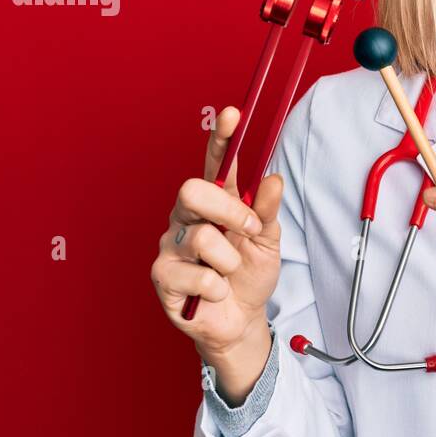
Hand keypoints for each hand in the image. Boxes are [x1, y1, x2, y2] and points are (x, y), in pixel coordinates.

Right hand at [151, 105, 283, 364]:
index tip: (232, 115)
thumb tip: (273, 180)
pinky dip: (218, 287)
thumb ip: (268, 211)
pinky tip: (215, 292)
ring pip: (201, 237)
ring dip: (230, 260)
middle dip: (229, 211)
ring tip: (230, 272)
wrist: (240, 321)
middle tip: (249, 231)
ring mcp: (170, 244)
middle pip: (193, 190)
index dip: (221, 138)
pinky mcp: (162, 275)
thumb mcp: (268, 241)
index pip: (215, 164)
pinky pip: (198, 274)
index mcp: (214, 202)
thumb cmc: (248, 275)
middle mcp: (187, 216)